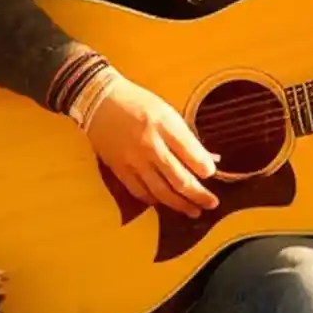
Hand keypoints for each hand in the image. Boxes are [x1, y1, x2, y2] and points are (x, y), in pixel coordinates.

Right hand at [84, 78, 219, 217]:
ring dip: (180, 205)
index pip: (192, 154)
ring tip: (194, 211)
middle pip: (179, 179)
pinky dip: (154, 200)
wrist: (99, 100)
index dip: (206, 169)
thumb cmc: (138, 102)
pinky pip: (140, 191)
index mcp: (165, 125)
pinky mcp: (119, 169)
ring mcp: (133, 160)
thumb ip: (187, 138)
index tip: (211, 174)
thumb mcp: (167, 112)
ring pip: (161, 191)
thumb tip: (209, 160)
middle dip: (199, 194)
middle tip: (212, 203)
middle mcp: (150, 144)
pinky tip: (165, 203)